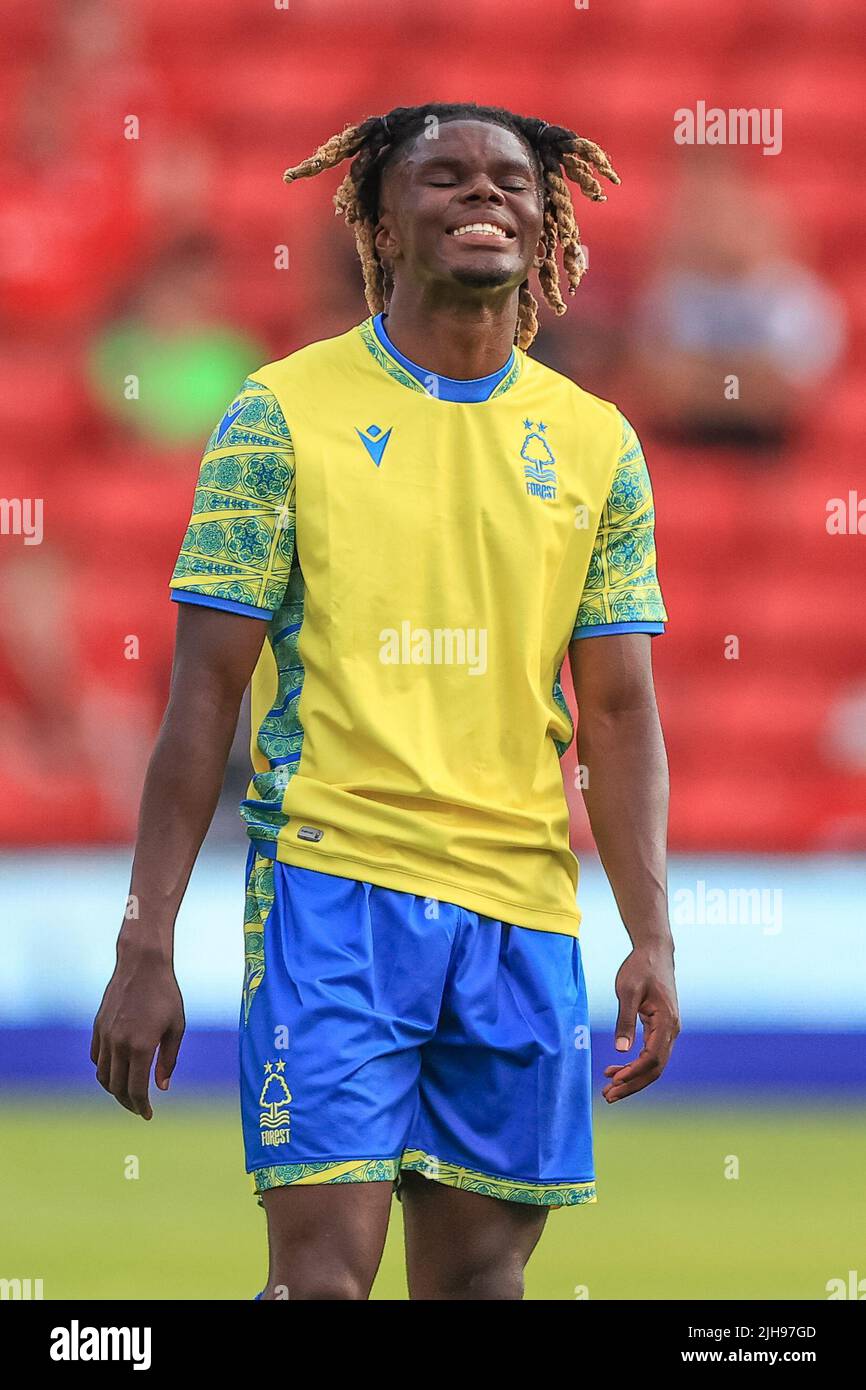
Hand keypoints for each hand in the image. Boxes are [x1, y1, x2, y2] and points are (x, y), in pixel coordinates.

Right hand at [91, 942, 184, 1119]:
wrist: (142, 965)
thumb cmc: (165, 995)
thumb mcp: (176, 1027)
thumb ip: (168, 1060)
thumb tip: (161, 1087)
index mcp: (140, 1047)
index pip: (136, 1089)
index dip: (141, 1107)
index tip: (148, 1115)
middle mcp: (118, 1044)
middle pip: (117, 1087)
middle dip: (128, 1102)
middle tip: (139, 1108)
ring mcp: (105, 1035)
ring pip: (102, 1075)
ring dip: (114, 1089)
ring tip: (128, 1093)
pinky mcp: (97, 1027)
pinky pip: (96, 1057)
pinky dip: (104, 1070)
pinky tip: (117, 1070)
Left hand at [603, 944, 678, 1102]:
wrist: (654, 952)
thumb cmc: (640, 968)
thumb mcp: (628, 991)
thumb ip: (625, 1020)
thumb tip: (621, 1050)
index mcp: (666, 1022)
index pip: (652, 1058)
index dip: (633, 1072)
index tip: (613, 1081)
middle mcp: (671, 1030)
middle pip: (655, 1068)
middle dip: (632, 1084)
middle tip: (608, 1097)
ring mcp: (668, 1031)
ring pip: (653, 1065)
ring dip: (632, 1079)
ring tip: (609, 1090)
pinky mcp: (660, 1029)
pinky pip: (650, 1054)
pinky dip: (634, 1066)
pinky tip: (615, 1070)